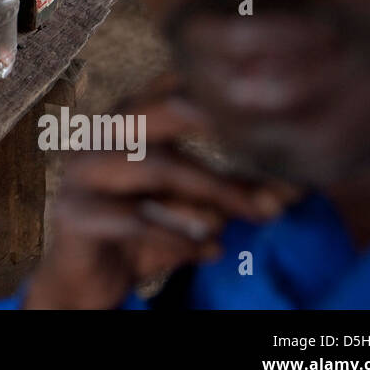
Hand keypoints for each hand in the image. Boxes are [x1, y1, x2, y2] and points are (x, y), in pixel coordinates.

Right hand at [21, 75, 296, 308]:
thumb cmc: (141, 233)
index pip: (166, 87)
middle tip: (267, 139)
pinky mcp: (74, 213)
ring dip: (214, 189)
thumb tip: (295, 189)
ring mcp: (82, 172)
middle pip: (156, 112)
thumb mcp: (191, 209)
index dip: (207, 86)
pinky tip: (210, 249)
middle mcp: (99, 136)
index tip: (260, 95)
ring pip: (154, 166)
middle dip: (214, 125)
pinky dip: (178, 234)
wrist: (84, 283)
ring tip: (260, 212)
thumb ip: (231, 194)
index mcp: (124, 123)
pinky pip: (135, 219)